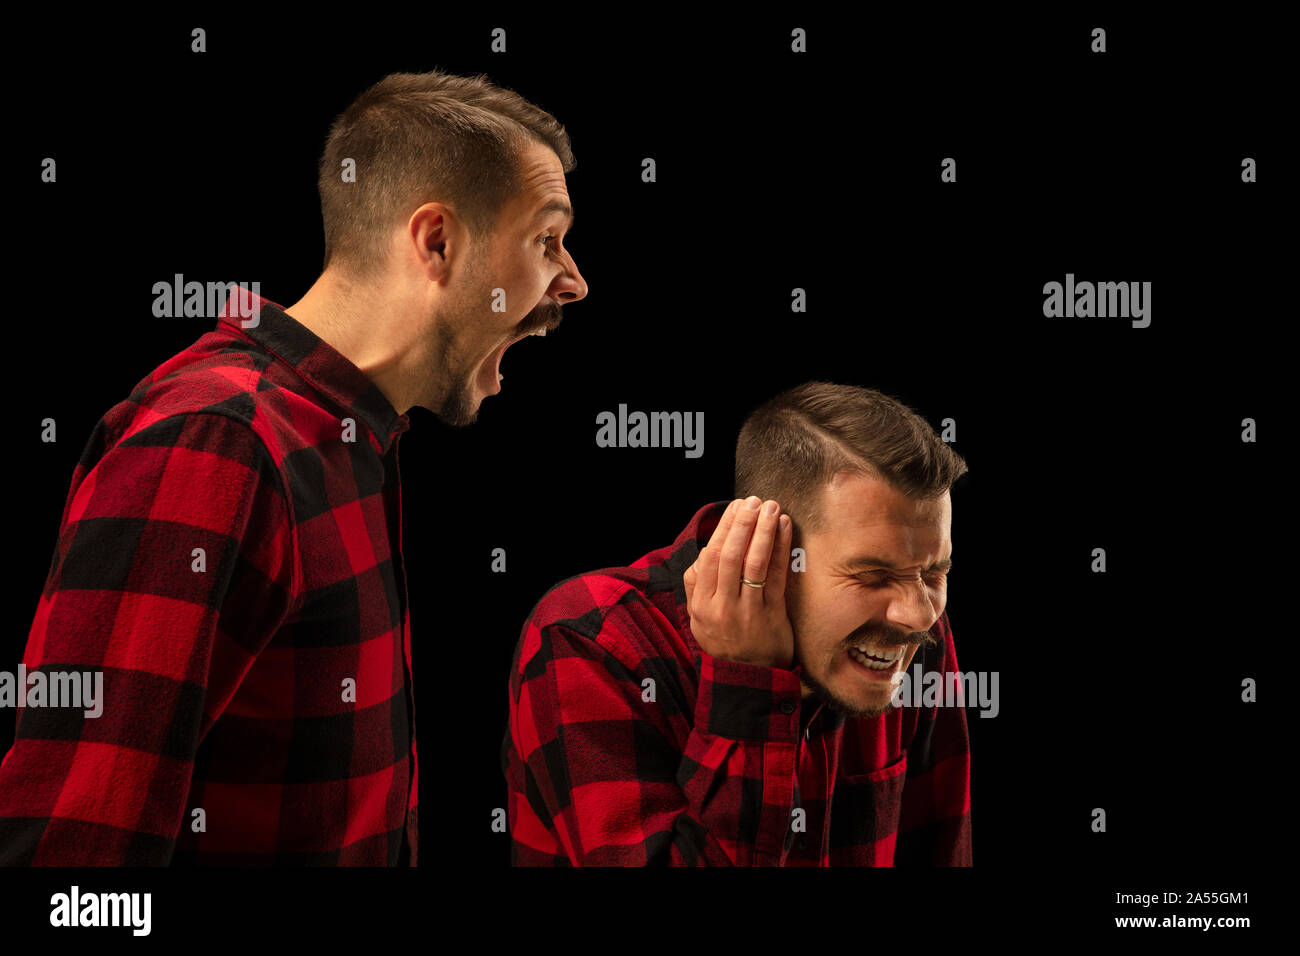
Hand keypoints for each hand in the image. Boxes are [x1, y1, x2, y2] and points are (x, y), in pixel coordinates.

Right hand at [682, 496, 794, 668]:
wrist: (748, 678)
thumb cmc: (725, 641)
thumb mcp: (699, 618)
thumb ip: (696, 586)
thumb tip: (704, 550)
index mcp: (700, 605)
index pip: (709, 558)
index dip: (722, 529)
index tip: (734, 508)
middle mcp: (721, 607)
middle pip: (730, 556)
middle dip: (742, 524)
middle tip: (752, 501)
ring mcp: (747, 612)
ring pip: (753, 563)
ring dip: (762, 531)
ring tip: (770, 507)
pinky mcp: (772, 616)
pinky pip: (777, 576)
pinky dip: (780, 549)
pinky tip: (784, 527)